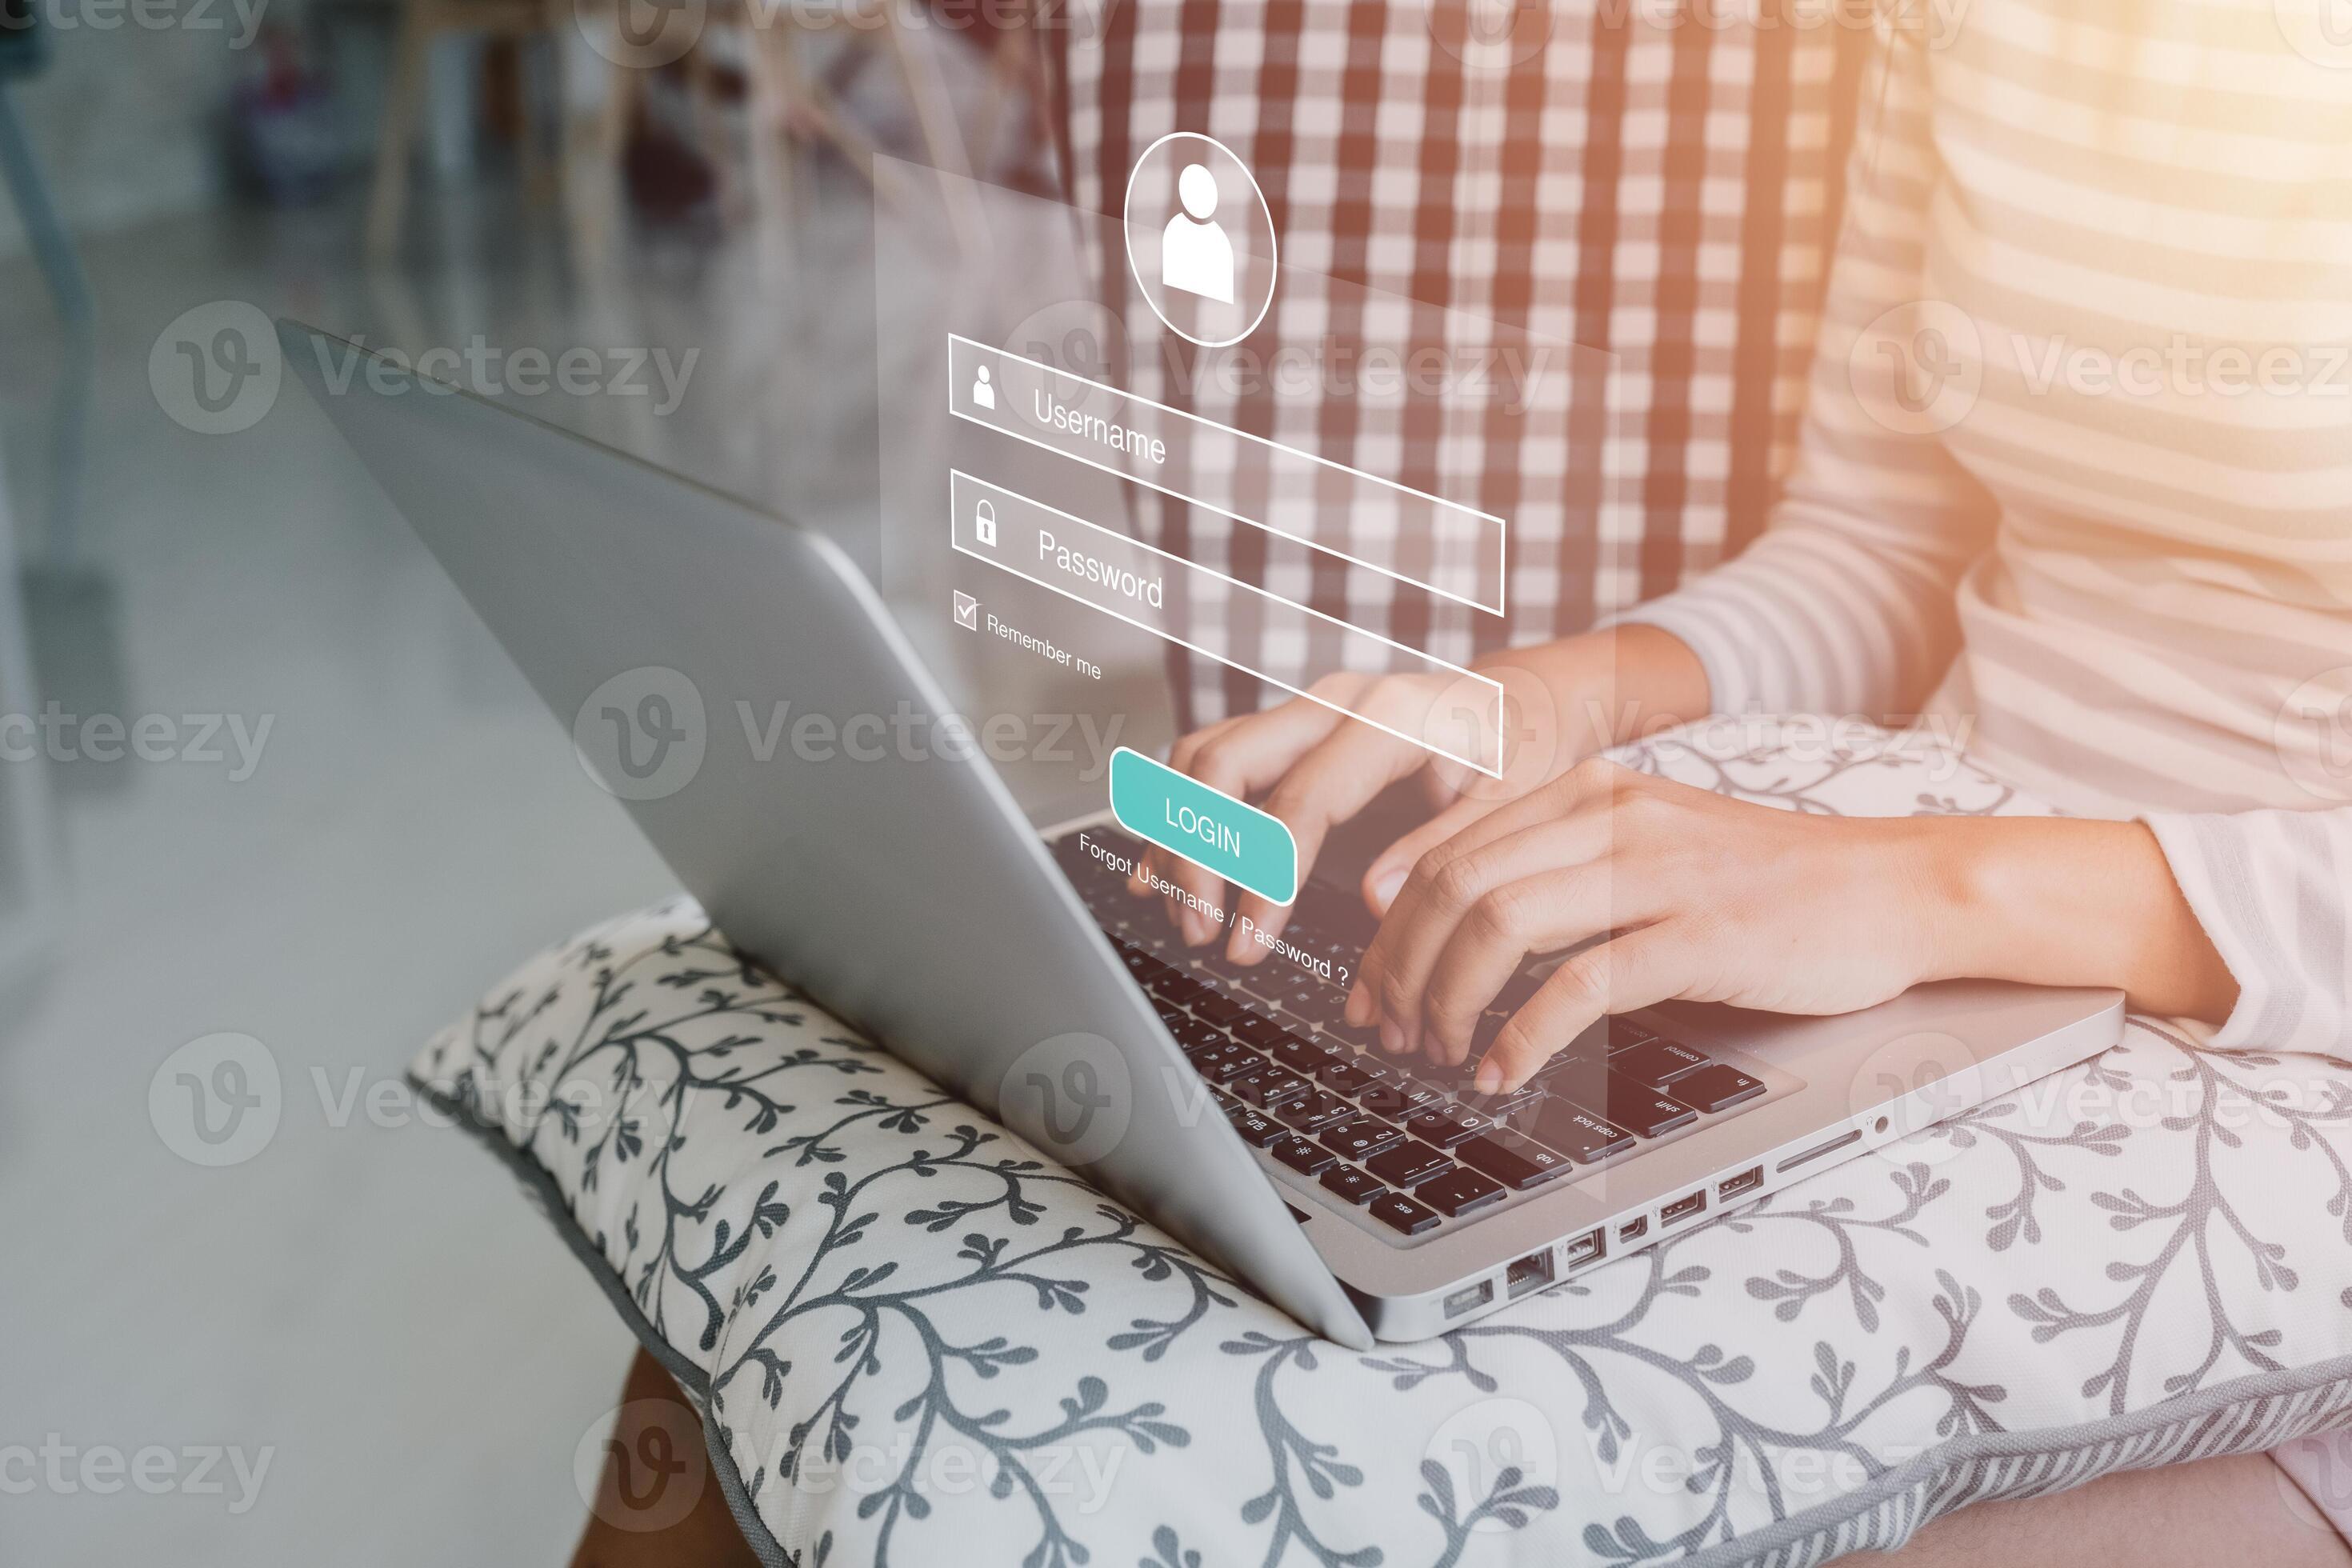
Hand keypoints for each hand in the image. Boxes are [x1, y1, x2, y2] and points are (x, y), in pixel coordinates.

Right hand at [1130, 627, 1711, 961]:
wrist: (1520, 703)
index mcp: (1387, 717)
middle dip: (1198, 855)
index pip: (1300, 802)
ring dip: (1178, 837)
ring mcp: (1303, 711)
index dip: (1265, 879)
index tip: (1249, 942)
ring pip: (1203, 758)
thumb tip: (1375, 901)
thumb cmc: (1519, 750)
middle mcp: (1332, 701)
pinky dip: (1178, 815)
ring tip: (1183, 914)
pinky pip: (1212, 762)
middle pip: (1224, 765)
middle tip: (1203, 931)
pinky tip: (1160, 872)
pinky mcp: (1289, 732)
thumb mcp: (1509, 801)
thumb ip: (1441, 848)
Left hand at [1344, 758, 1948, 1091]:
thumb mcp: (1649, 848)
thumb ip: (1563, 870)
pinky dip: (1523, 1036)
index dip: (1389, 923)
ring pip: (1500, 924)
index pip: (1451, 847)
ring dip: (1447, 999)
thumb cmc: (1768, 882)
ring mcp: (1656, 872)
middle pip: (1456, 885)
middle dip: (1400, 966)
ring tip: (1435, 1052)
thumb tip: (1463, 931)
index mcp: (1589, 791)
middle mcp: (1611, 817)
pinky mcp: (1700, 935)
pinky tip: (1502, 1072)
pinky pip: (1580, 985)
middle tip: (1387, 1029)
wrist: (1893, 887)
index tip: (1366, 983)